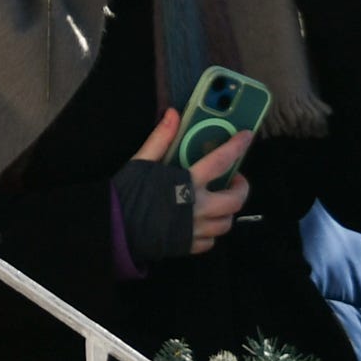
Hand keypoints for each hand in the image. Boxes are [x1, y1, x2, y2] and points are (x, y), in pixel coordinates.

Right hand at [115, 111, 249, 260]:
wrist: (114, 230)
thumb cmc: (127, 194)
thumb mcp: (142, 161)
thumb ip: (161, 138)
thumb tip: (173, 114)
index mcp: (188, 183)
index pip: (221, 161)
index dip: (237, 147)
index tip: (246, 138)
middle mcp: (198, 207)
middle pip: (235, 200)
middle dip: (240, 188)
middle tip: (233, 180)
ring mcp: (195, 229)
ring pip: (226, 223)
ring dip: (226, 210)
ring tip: (218, 201)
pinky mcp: (188, 246)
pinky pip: (211, 241)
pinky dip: (211, 231)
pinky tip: (202, 221)